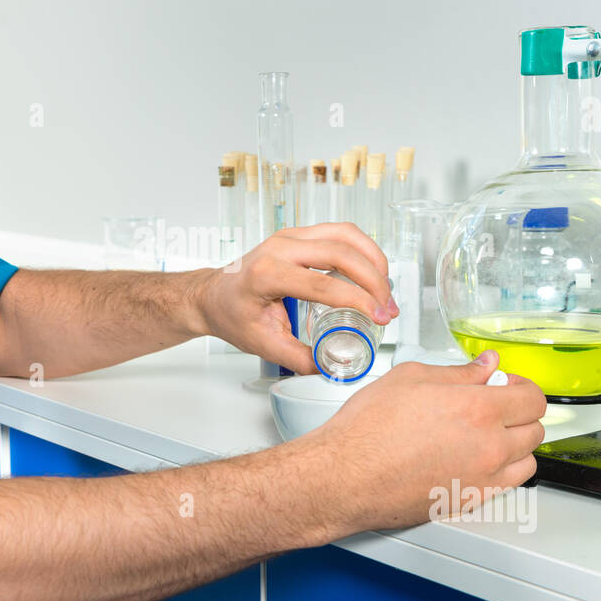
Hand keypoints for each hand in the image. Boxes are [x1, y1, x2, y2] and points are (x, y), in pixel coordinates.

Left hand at [194, 223, 397, 373]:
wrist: (212, 296)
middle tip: (388, 308)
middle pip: (340, 252)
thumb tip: (335, 368)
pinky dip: (362, 249)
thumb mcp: (263, 344)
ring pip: (344, 234)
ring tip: (385, 289)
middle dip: (373, 280)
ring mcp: (289, 236)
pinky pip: (339, 233)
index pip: (323, 284)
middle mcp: (279, 247)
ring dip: (372, 259)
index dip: (358, 300)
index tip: (379, 317)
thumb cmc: (231, 314)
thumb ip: (300, 358)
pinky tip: (372, 271)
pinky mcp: (299, 234)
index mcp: (266, 273)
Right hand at [304, 350, 544, 534]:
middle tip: (496, 406)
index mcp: (478, 409)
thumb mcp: (410, 379)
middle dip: (520, 413)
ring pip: (527, 460)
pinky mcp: (470, 501)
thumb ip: (458, 372)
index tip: (507, 385)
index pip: (532, 398)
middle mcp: (489, 447)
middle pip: (535, 429)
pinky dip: (502, 470)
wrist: (346, 477)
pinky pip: (507, 486)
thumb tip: (484, 366)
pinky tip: (477, 458)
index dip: (521, 387)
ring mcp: (483, 479)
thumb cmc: (367, 431)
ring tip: (489, 434)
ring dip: (516, 444)